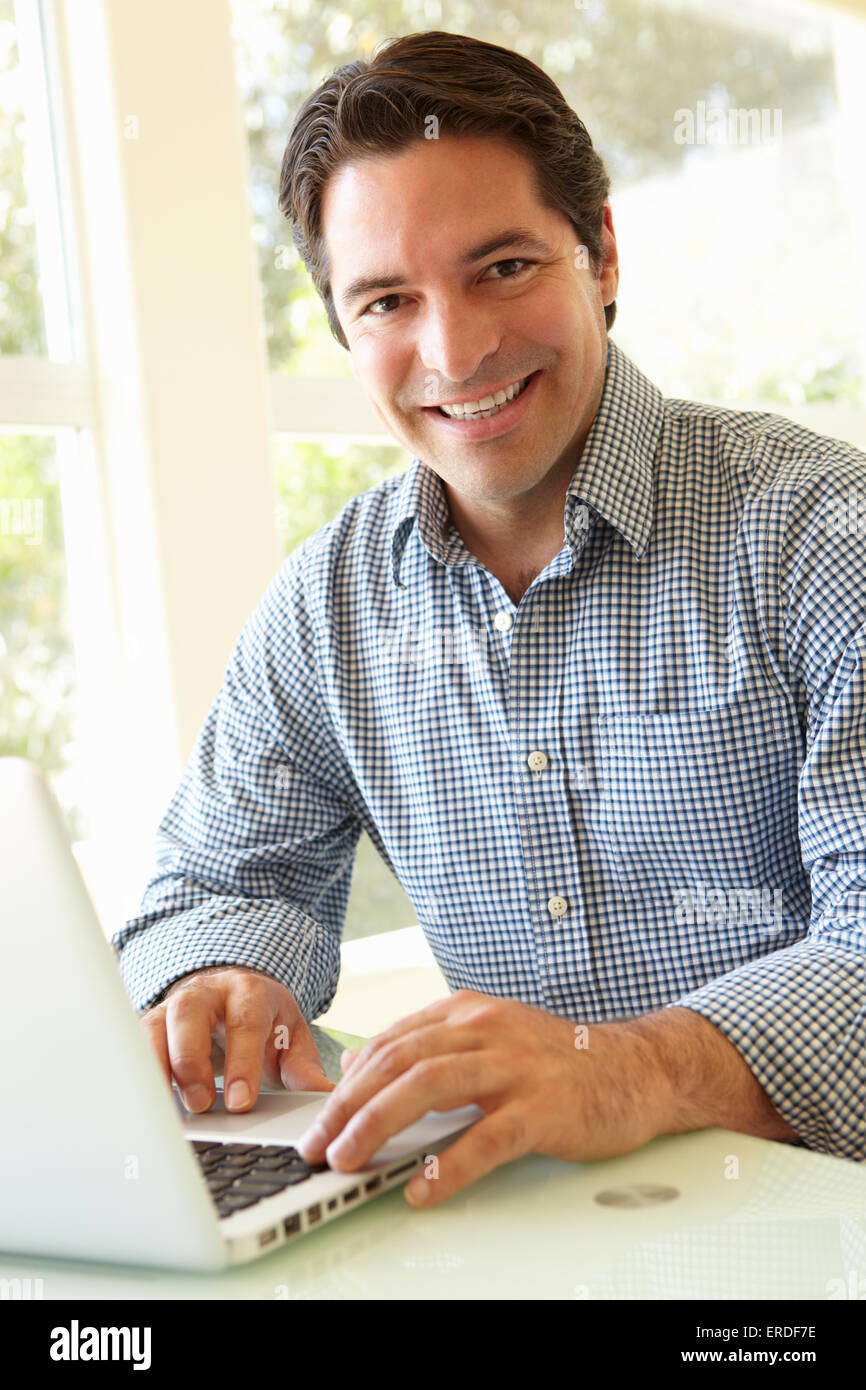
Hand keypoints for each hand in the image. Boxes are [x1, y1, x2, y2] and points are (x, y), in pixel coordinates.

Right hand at [141, 965, 334, 1112]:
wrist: (233, 991)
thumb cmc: (263, 1020)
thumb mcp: (289, 1036)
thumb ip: (303, 1068)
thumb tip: (328, 1098)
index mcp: (250, 992)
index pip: (246, 1022)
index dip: (243, 1062)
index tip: (242, 1103)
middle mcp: (208, 992)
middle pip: (191, 1016)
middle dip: (193, 1062)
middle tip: (202, 1104)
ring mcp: (174, 1005)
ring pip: (155, 1026)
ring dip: (158, 1068)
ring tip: (166, 1108)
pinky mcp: (151, 1022)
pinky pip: (135, 1043)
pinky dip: (136, 1072)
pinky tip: (141, 1102)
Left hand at [295, 990, 667, 1206]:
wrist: (638, 1069)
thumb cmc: (558, 1063)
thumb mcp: (490, 1040)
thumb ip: (432, 1050)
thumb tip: (362, 1070)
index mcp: (467, 1014)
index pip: (390, 1042)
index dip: (346, 1082)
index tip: (318, 1118)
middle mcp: (485, 1031)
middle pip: (398, 1061)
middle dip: (348, 1106)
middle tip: (318, 1146)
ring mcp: (515, 1066)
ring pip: (429, 1087)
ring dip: (379, 1126)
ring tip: (349, 1161)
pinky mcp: (544, 1107)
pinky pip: (487, 1138)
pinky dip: (448, 1166)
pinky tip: (422, 1191)